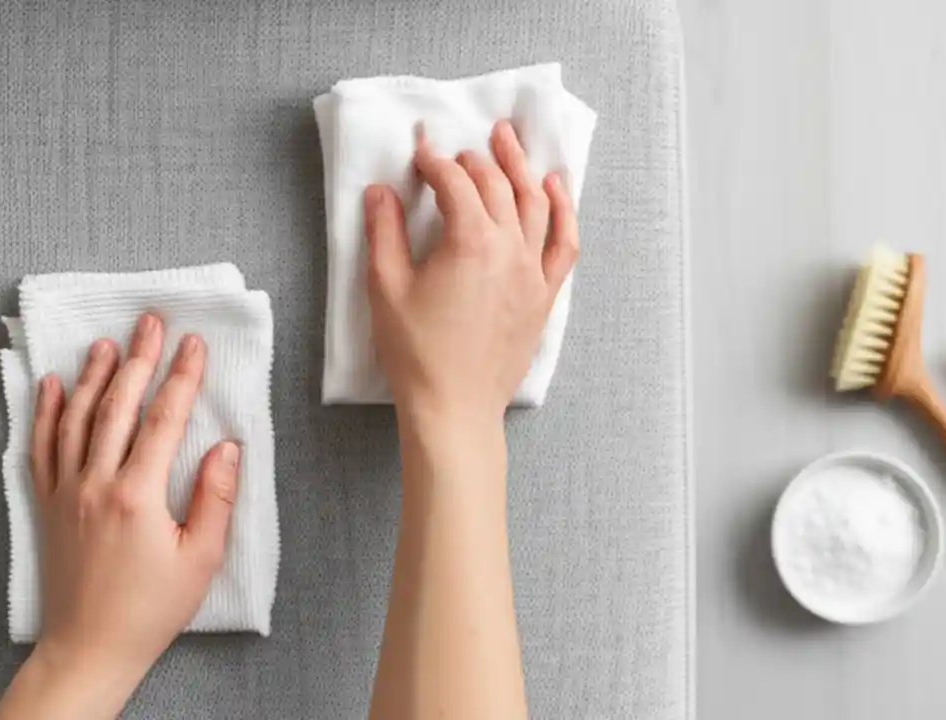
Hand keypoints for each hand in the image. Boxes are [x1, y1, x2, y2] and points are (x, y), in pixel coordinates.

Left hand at [0, 314, 239, 717]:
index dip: (182, 378)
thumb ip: (215, 498)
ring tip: (108, 343)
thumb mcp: (202, 558)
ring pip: (77, 419)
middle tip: (151, 323)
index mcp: (138, 497)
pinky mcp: (49, 505)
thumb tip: (226, 447)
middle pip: (118, 407)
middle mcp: (96, 485)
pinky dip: (46, 412)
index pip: (164, 420)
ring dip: (93, 376)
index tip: (194, 344)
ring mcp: (67, 492)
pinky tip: (54, 385)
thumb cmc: (153, 608)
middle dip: (137, 360)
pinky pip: (42, 447)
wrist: (90, 646)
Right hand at [363, 120, 578, 433]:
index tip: (420, 155)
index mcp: (469, 242)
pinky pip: (565, 243)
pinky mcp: (544, 295)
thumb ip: (384, 233)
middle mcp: (509, 249)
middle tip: (466, 143)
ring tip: (511, 142)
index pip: (455, 183)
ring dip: (522, 168)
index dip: (436, 162)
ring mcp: (533, 272)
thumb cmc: (417, 354)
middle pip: (498, 186)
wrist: (455, 407)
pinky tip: (556, 189)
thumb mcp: (386, 288)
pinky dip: (563, 210)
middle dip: (479, 158)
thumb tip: (380, 192)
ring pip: (536, 205)